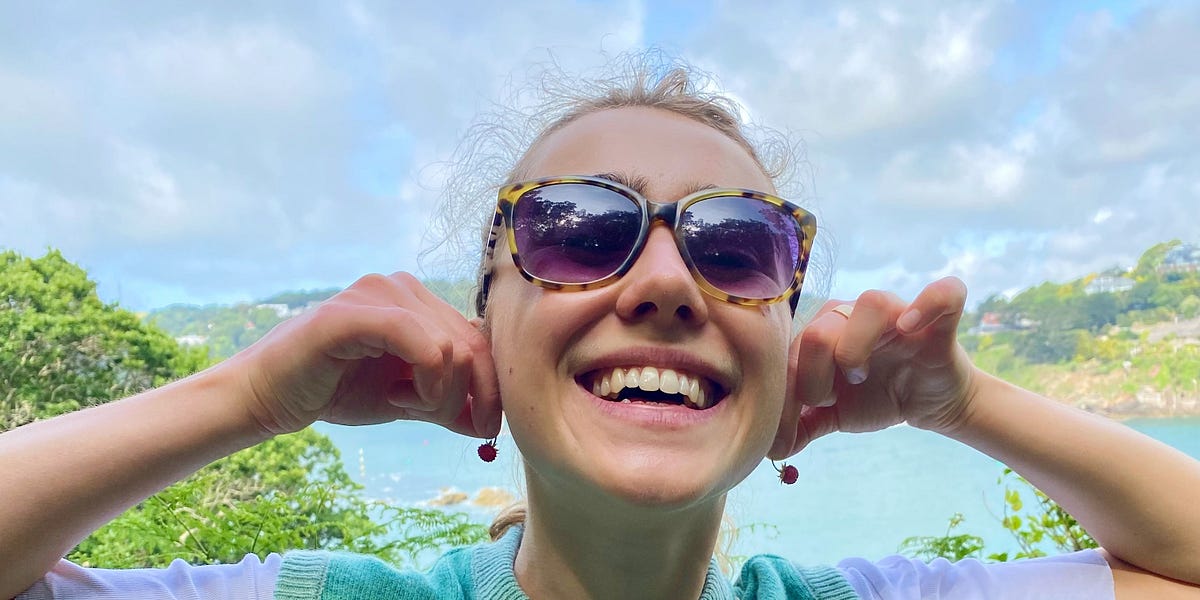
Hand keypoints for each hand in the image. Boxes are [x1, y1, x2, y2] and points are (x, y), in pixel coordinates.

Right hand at [222, 272, 501, 438]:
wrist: (269, 397)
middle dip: (465, 397)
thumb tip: (490, 424)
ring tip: (400, 403)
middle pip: (471, 345)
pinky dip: (424, 380)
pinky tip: (398, 397)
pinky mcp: (356, 313)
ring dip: (438, 394)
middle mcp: (403, 287)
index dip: (490, 388)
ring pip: (451, 348)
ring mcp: (379, 294)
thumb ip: (448, 403)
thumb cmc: (335, 392)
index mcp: (419, 302)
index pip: (479, 340)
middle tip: (434, 419)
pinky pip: (419, 342)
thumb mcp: (407, 401)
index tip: (484, 428)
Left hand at [772, 276, 976, 457]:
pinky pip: (943, 294)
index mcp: (823, 328)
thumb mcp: (833, 415)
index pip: (789, 346)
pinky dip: (928, 304)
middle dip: (815, 374)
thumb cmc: (874, 398)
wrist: (927, 403)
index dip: (787, 386)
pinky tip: (910, 326)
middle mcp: (855, 312)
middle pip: (820, 327)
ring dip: (856, 347)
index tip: (803, 412)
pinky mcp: (939, 321)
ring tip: (858, 376)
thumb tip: (768, 447)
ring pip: (870, 304)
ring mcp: (897, 312)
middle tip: (829, 398)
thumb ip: (800, 426)